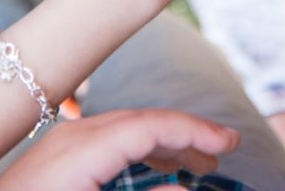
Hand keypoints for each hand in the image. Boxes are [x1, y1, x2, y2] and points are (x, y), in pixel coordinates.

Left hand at [0, 110, 238, 190]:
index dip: (194, 130)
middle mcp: (72, 135)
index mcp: (81, 148)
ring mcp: (60, 141)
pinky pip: (107, 140)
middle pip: (141, 120)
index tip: (229, 141)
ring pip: (126, 128)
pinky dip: (139, 148)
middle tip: (224, 152)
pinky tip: (154, 163)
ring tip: (199, 160)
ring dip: (164, 141)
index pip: (150, 125)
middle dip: (185, 134)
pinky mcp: (54, 153)